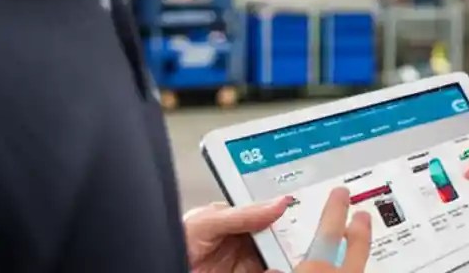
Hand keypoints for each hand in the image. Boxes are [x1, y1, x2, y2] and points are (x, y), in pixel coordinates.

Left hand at [183, 188, 370, 272]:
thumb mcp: (205, 222)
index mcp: (238, 222)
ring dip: (295, 257)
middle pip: (284, 239)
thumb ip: (241, 213)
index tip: (313, 208)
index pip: (273, 213)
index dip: (294, 211)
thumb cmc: (169, 242)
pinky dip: (282, 270)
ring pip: (282, 260)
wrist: (150, 262)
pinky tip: (287, 267)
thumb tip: (277, 202)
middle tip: (318, 235)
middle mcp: (246, 244)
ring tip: (308, 255)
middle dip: (301, 237)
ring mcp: (247, 266)